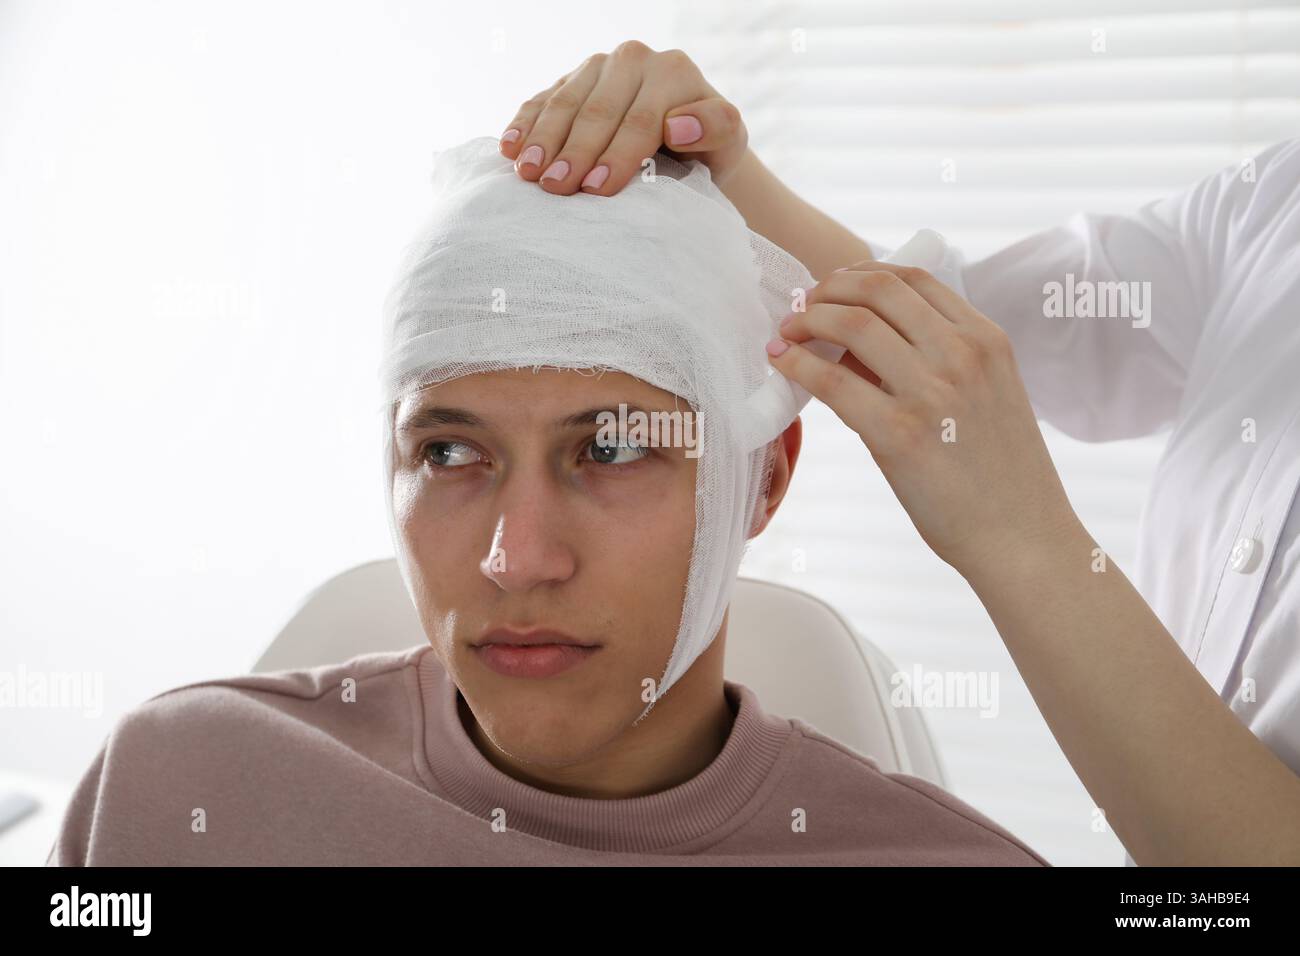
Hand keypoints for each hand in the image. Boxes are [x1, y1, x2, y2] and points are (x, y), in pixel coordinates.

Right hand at [497, 41, 748, 195]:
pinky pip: (542, 99)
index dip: (617, 155)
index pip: (640, 118)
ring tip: (527, 175)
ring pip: (566, 102)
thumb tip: (679, 125)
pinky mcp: (571, 80)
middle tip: (554, 188)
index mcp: (673, 72)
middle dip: (574, 151)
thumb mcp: (728, 142)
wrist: (687, 142)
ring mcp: (597, 67)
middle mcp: (633, 60)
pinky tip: (510, 150)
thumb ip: (717, 127)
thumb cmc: (708, 149)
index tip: (597, 189)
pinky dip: (524, 124)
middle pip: (598, 110)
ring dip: (543, 140)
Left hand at [767, 262, 1081, 576]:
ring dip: (806, 321)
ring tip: (786, 334)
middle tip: (802, 308)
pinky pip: (832, 381)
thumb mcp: (987, 397)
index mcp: (987, 339)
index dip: (861, 275)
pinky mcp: (899, 433)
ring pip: (852, 324)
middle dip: (827, 290)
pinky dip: (797, 364)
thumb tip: (855, 347)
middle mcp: (962, 354)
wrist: (1022, 538)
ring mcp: (932, 391)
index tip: (835, 289)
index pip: (914, 278)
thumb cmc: (999, 477)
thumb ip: (936, 362)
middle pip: (877, 289)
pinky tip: (782, 364)